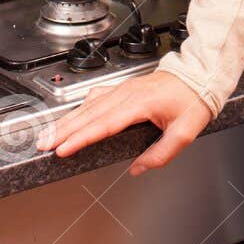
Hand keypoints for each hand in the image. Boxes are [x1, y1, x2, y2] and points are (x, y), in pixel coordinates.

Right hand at [34, 72, 213, 175]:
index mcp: (140, 103)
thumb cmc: (194, 100)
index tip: (63, 149)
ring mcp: (124, 89)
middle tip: (43, 144)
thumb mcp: (186, 132)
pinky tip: (71, 116)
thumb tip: (138, 169)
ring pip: (88, 105)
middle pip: (88, 113)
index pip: (104, 124)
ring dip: (66, 120)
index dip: (81, 137)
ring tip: (48, 134)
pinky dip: (78, 109)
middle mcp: (127, 93)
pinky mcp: (124, 88)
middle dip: (63, 130)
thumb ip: (161, 153)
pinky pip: (95, 98)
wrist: (200, 74)